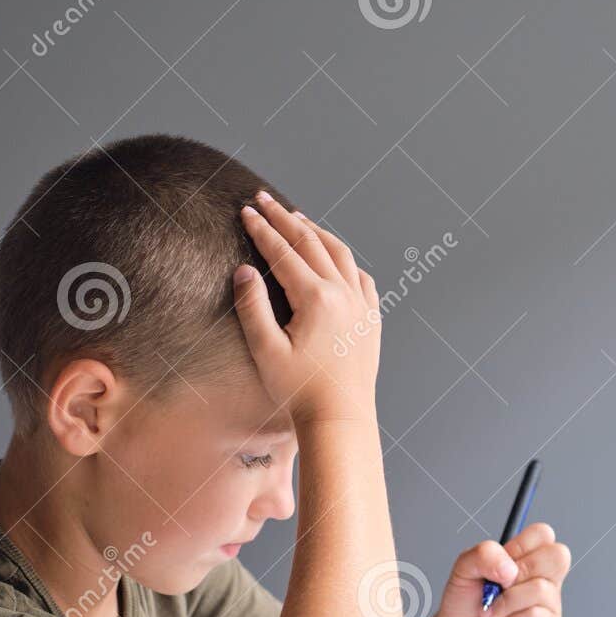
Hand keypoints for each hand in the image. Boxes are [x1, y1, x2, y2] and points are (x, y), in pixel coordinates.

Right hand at [232, 191, 378, 423]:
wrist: (341, 417)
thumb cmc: (299, 391)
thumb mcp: (266, 351)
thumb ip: (252, 308)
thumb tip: (244, 271)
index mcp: (316, 299)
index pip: (283, 252)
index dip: (262, 229)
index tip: (245, 211)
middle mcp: (343, 294)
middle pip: (311, 243)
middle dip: (284, 218)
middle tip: (264, 199)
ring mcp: (362, 304)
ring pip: (339, 253)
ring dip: (316, 231)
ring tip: (296, 217)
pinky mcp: (371, 318)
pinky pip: (361, 277)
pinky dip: (344, 259)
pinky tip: (334, 255)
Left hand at [422, 522, 570, 616]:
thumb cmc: (466, 600)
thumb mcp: (465, 567)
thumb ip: (485, 554)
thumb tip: (511, 570)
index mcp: (531, 556)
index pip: (543, 534)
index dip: (520, 545)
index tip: (499, 563)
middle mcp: (547, 577)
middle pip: (558, 556)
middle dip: (520, 571)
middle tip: (499, 585)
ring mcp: (551, 604)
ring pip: (541, 589)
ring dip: (506, 602)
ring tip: (490, 611)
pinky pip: (535, 616)